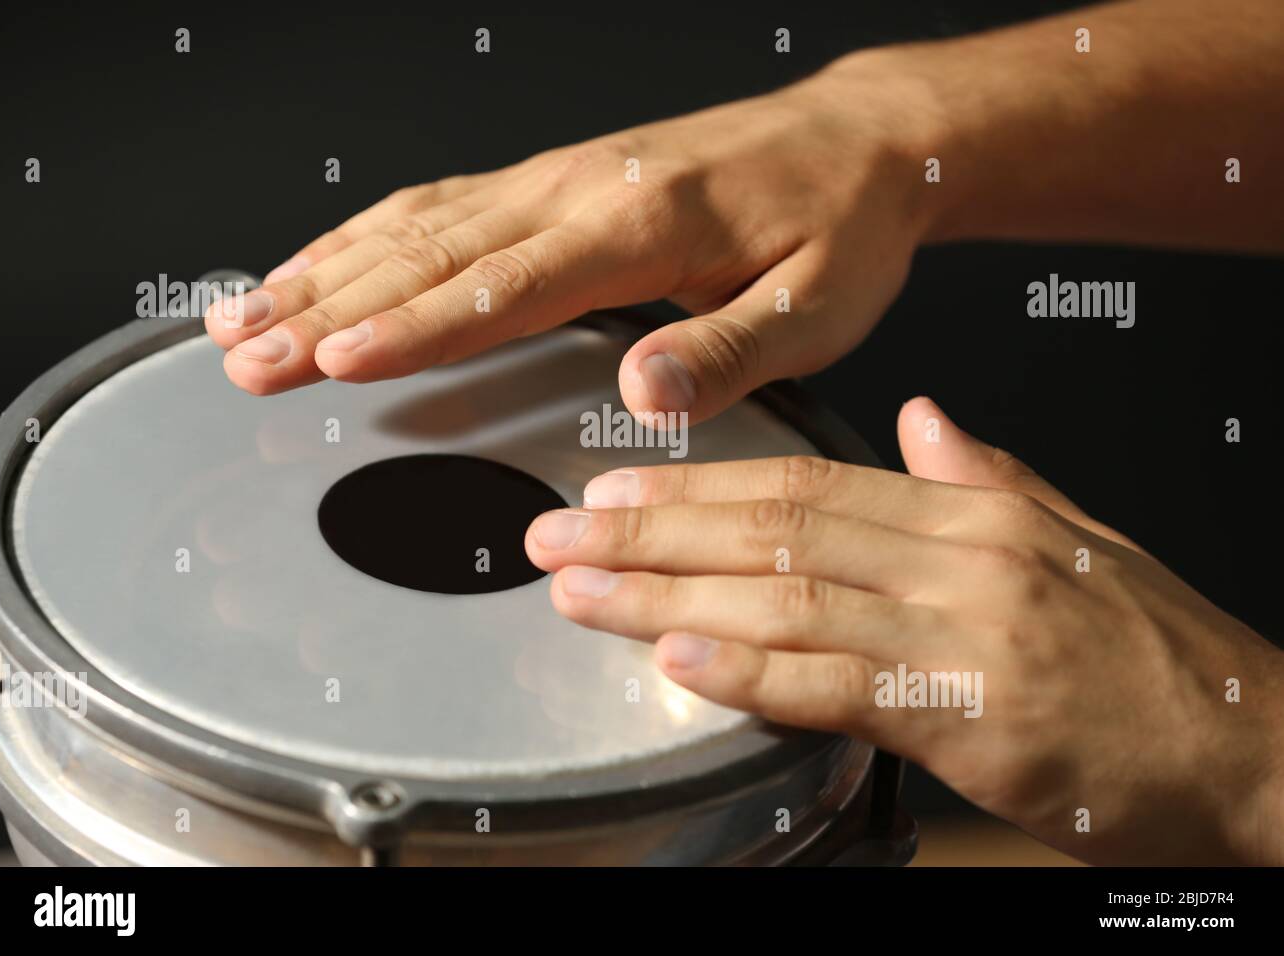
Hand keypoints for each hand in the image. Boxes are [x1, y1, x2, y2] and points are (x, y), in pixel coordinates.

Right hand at [204, 57, 928, 419]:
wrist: (858, 145)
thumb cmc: (839, 228)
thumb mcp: (817, 309)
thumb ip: (726, 353)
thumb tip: (643, 391)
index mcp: (639, 225)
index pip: (504, 285)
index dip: (412, 326)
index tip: (333, 359)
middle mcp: (580, 190)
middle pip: (429, 251)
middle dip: (328, 308)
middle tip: (246, 359)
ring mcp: (559, 180)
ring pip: (415, 221)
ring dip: (322, 269)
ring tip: (243, 316)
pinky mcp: (556, 183)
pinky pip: (439, 204)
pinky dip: (364, 237)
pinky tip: (319, 264)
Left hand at [524, 397, 1283, 864]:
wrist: (1252, 745)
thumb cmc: (1155, 653)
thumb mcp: (1071, 536)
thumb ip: (983, 475)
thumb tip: (921, 421)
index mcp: (969, 510)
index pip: (803, 482)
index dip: (697, 485)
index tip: (614, 488)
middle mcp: (957, 555)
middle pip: (774, 529)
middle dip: (652, 532)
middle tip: (559, 534)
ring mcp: (964, 632)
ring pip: (787, 598)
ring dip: (668, 597)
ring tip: (581, 593)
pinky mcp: (974, 716)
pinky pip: (840, 686)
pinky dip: (751, 672)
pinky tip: (676, 663)